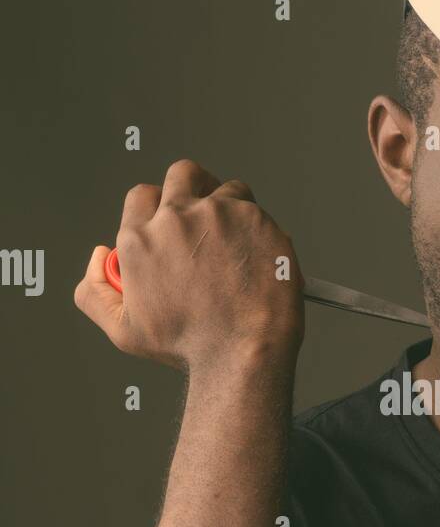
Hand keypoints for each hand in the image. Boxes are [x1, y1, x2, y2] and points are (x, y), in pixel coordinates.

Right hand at [74, 159, 304, 374]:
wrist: (242, 352)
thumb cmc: (189, 347)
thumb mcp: (124, 330)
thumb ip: (95, 292)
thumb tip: (100, 256)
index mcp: (140, 239)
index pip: (142, 196)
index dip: (157, 206)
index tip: (170, 221)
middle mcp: (176, 218)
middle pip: (182, 174)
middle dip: (192, 186)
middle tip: (205, 209)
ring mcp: (219, 214)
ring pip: (225, 188)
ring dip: (229, 207)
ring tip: (235, 238)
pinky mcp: (255, 219)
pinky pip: (256, 208)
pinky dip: (257, 226)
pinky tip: (256, 252)